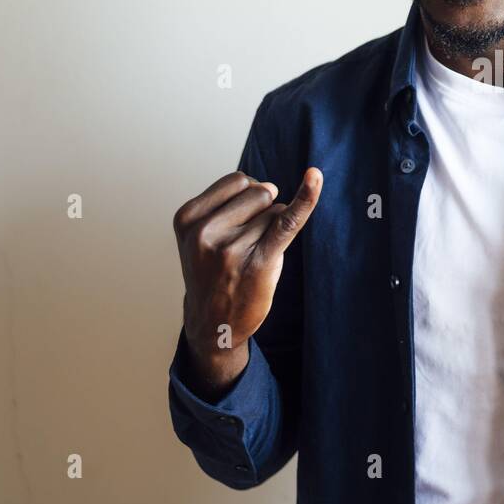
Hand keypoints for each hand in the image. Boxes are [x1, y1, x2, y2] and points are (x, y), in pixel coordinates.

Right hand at [172, 167, 321, 385]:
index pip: (238, 181)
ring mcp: (231, 248)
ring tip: (252, 256)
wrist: (213, 325)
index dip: (248, 197)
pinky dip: (306, 198)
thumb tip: (272, 188)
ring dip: (272, 230)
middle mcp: (206, 232)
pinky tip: (315, 178)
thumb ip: (228, 204)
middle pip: (258, 192)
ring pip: (275, 211)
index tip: (240, 220)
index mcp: (188, 218)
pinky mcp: (259, 263)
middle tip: (245, 244)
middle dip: (261, 212)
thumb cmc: (213, 273)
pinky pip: (287, 222)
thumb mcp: (200, 236)